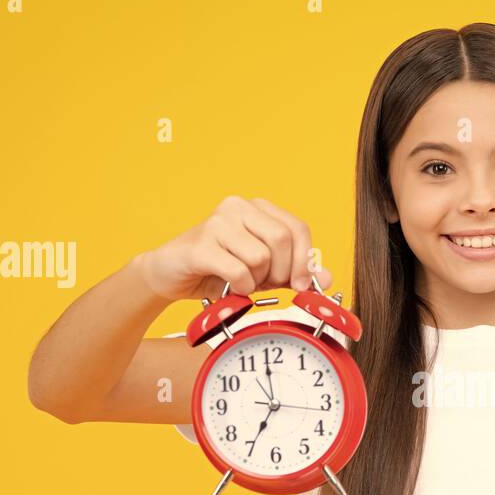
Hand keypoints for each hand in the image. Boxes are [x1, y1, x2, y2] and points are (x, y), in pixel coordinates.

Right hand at [137, 195, 333, 301]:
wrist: (169, 275)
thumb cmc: (217, 270)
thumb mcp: (263, 272)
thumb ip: (294, 271)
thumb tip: (325, 278)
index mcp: (256, 208)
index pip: (298, 228)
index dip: (305, 260)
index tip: (300, 284)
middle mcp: (237, 207)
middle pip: (282, 240)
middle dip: (281, 272)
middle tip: (266, 285)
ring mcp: (217, 223)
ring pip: (261, 257)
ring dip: (256, 280)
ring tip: (241, 281)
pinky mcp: (201, 245)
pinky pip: (238, 270)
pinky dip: (240, 287)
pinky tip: (231, 287)